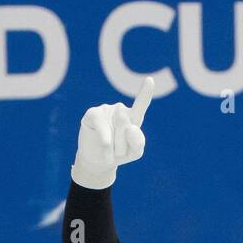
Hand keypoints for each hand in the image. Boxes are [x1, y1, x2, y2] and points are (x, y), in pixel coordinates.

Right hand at [70, 75, 154, 189]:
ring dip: (115, 146)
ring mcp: (106, 110)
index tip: (150, 80)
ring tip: (109, 152)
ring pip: (116, 127)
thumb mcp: (134, 152)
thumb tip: (131, 127)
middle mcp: (120, 110)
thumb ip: (138, 142)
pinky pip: (102, 127)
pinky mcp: (93, 113)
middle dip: (124, 144)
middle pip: (128, 124)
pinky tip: (105, 148)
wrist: (97, 162)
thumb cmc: (118, 154)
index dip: (145, 93)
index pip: (141, 104)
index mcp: (133, 117)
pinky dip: (105, 142)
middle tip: (118, 153)